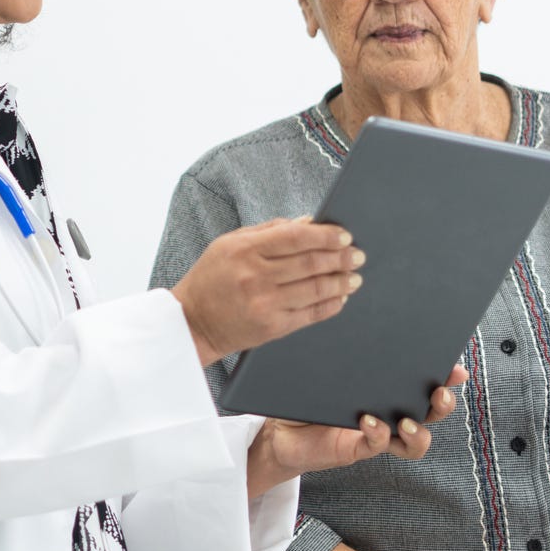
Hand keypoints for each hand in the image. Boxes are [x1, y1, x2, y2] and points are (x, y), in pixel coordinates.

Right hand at [173, 218, 364, 363]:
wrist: (192, 322)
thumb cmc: (211, 278)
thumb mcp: (230, 243)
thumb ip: (269, 230)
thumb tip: (309, 223)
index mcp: (245, 249)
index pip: (297, 237)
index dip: (327, 235)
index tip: (344, 235)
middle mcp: (256, 276)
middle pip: (312, 263)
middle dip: (342, 257)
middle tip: (357, 255)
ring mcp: (265, 303)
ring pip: (317, 288)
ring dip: (342, 281)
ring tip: (354, 276)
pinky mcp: (273, 327)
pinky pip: (312, 314)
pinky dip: (331, 304)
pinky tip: (341, 297)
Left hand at [249, 366, 468, 489]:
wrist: (278, 426)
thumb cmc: (304, 391)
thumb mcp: (326, 365)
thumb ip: (344, 349)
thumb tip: (359, 318)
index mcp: (387, 388)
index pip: (424, 380)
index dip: (446, 375)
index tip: (456, 366)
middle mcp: (390, 411)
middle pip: (432, 411)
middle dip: (444, 402)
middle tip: (439, 393)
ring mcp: (377, 433)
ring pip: (416, 439)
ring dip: (419, 432)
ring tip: (407, 421)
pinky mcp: (358, 448)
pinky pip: (379, 445)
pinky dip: (380, 435)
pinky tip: (369, 421)